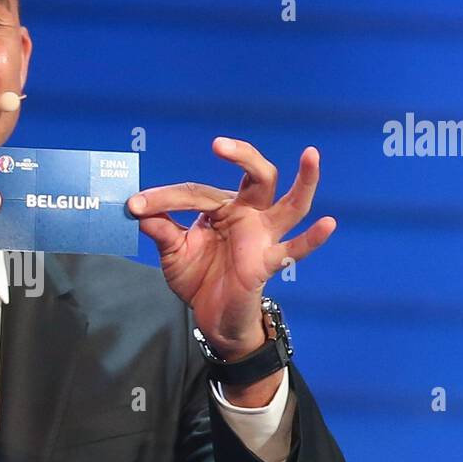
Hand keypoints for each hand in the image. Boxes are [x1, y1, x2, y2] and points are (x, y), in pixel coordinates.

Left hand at [126, 137, 334, 359]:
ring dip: (304, 180)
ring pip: (290, 203)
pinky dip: (312, 239)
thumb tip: (139, 211)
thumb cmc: (198, 277)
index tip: (135, 205)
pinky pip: (296, 250)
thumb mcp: (173, 252)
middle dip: (241, 156)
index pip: (195, 192)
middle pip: (257, 176)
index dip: (163, 198)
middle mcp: (249, 214)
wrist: (211, 317)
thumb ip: (161, 231)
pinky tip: (328, 224)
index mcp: (223, 207)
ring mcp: (263, 236)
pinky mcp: (269, 262)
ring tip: (311, 154)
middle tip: (218, 145)